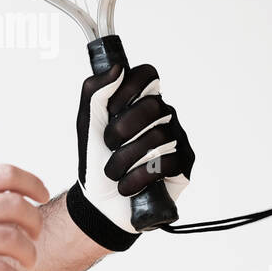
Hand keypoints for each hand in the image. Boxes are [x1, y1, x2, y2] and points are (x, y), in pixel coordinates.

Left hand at [68, 62, 194, 250]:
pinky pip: (167, 162)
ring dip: (125, 159)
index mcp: (141, 101)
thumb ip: (95, 91)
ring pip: (158, 136)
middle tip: (108, 145)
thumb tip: (117, 68)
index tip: (110, 110)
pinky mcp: (184, 165)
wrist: (100, 202)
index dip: (129, 88)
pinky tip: (128, 187)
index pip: (148, 75)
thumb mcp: (87, 123)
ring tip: (114, 173)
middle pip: (154, 106)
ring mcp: (177, 139)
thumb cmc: (95, 160)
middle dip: (122, 129)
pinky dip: (138, 178)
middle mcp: (164, 116)